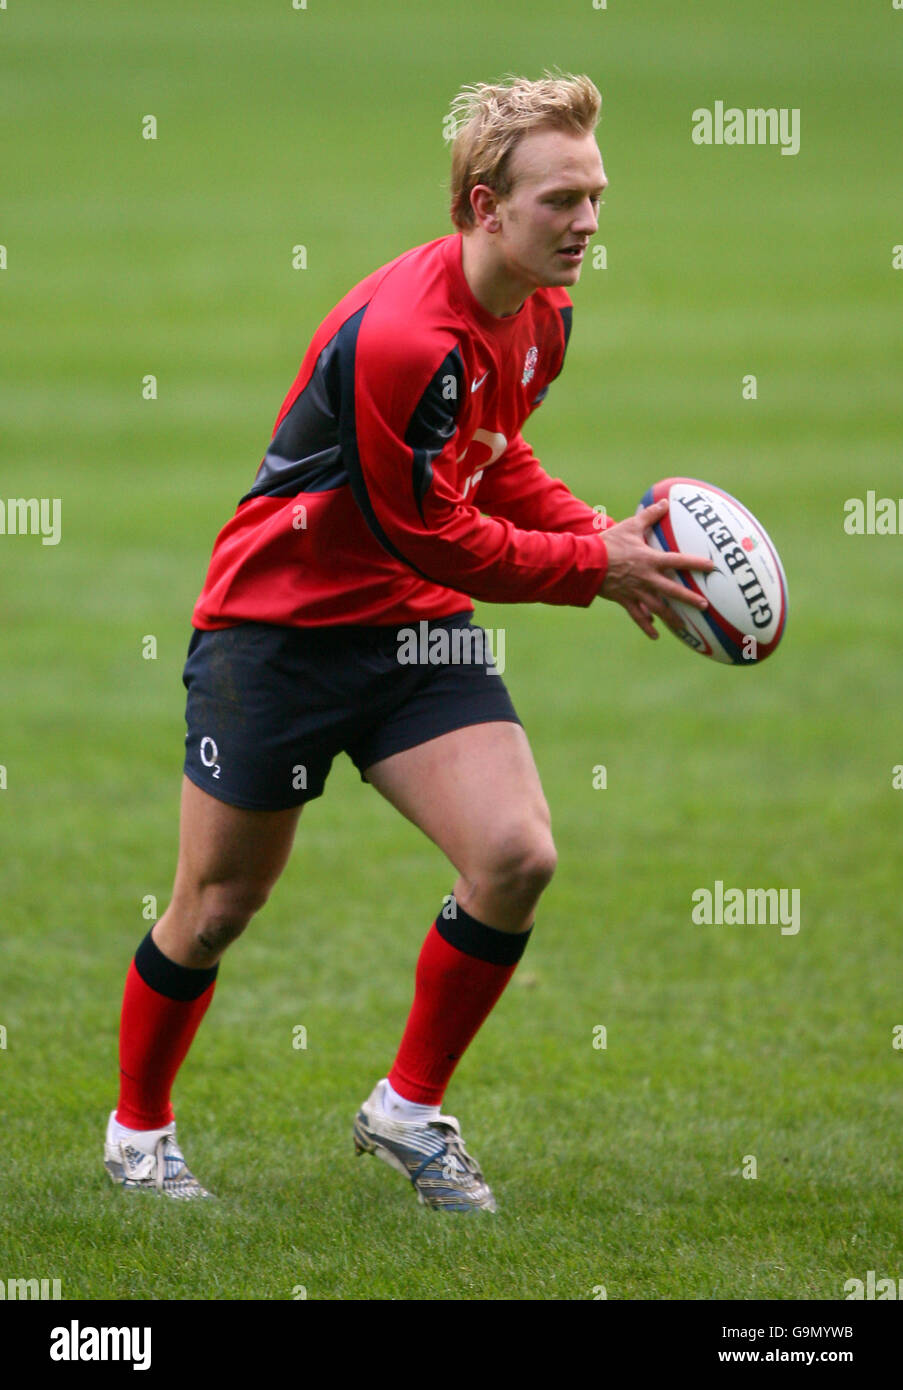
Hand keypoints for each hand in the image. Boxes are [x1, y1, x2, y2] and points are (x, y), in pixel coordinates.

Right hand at [597, 498, 715, 639]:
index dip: (695, 563)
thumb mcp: (630, 526)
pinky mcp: (625, 600)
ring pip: (657, 608)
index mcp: (650, 559)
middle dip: (689, 599)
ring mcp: (636, 591)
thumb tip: (665, 502)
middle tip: (704, 605)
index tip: (711, 567)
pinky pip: (638, 616)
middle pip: (672, 591)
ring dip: (671, 617)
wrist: (586, 562)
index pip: (678, 561)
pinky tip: (655, 635)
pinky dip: (646, 626)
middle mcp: (646, 578)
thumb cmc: (608, 543)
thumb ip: (649, 516)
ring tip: (684, 626)